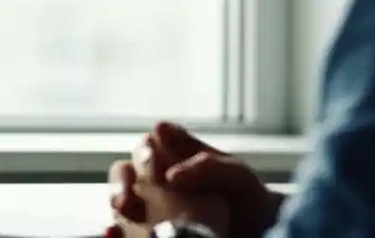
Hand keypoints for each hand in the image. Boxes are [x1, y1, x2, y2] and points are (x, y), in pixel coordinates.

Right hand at [111, 123, 280, 237]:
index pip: (148, 146)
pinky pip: (122, 231)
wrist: (261, 234)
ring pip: (117, 199)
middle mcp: (155, 182)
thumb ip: (208, 166)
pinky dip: (113, 232)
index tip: (155, 158)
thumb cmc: (249, 201)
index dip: (147, 151)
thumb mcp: (237, 177)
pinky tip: (114, 232)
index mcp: (175, 158)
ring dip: (116, 199)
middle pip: (124, 171)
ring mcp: (149, 211)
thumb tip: (171, 175)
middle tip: (136, 184)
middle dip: (124, 178)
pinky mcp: (145, 233)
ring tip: (124, 207)